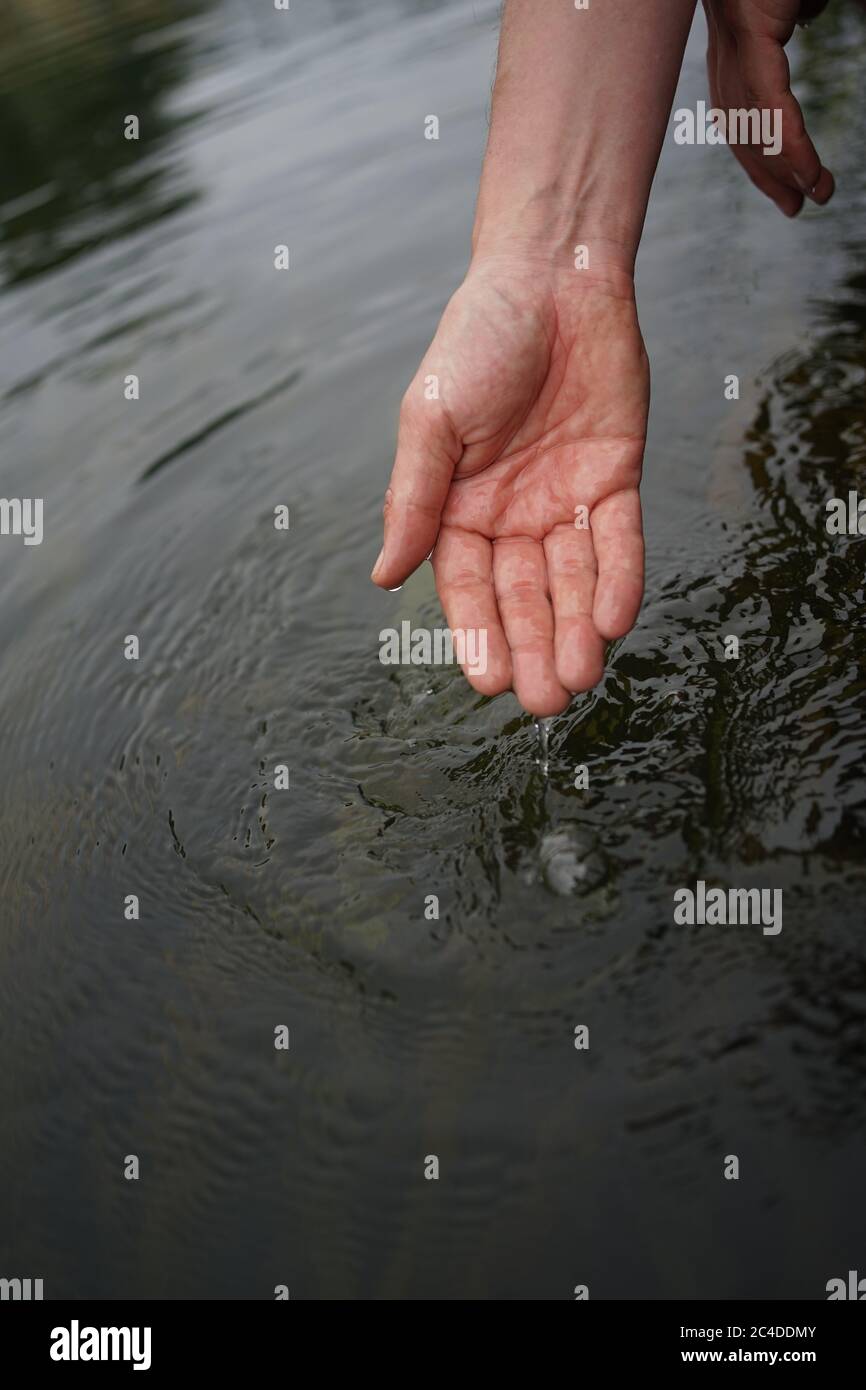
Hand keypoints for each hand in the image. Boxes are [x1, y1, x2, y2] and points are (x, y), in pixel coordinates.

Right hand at [371, 254, 648, 716]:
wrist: (551, 277)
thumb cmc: (475, 341)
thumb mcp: (430, 420)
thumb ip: (412, 499)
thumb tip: (383, 577)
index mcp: (458, 507)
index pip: (468, 587)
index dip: (478, 633)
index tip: (488, 682)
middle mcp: (512, 515)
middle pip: (524, 597)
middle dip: (533, 649)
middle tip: (546, 703)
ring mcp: (565, 501)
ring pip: (573, 581)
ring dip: (577, 631)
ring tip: (581, 680)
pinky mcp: (614, 480)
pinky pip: (620, 541)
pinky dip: (619, 579)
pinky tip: (614, 620)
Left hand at [703, 0, 833, 216]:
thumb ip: (801, 8)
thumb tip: (808, 16)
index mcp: (732, 41)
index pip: (743, 113)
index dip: (762, 154)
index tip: (786, 186)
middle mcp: (725, 46)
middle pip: (742, 128)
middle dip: (768, 173)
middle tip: (796, 207)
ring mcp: (732, 40)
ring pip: (754, 122)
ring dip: (785, 168)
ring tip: (815, 194)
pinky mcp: (749, 32)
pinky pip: (767, 102)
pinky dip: (787, 143)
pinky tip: (806, 174)